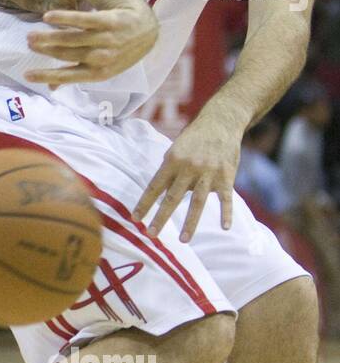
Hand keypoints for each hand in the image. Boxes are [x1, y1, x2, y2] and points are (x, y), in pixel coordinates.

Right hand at [26, 1, 157, 87]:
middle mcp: (104, 58)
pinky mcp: (110, 20)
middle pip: (67, 54)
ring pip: (73, 38)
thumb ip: (76, 75)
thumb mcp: (102, 69)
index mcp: (100, 73)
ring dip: (50, 36)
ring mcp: (108, 39)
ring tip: (32, 35)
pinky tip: (48, 17)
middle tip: (28, 44)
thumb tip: (52, 89)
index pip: (68, 76)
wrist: (146, 30)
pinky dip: (64, 18)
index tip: (26, 75)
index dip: (46, 76)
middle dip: (46, 50)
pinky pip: (84, 19)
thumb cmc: (119, 52)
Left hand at [132, 113, 240, 241]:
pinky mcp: (226, 177)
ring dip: (190, 222)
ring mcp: (209, 174)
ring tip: (183, 240)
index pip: (155, 186)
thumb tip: (157, 191)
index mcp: (173, 161)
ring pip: (198, 202)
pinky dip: (227, 213)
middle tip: (152, 235)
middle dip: (161, 217)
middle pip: (173, 197)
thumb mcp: (175, 148)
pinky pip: (226, 199)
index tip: (135, 219)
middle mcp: (189, 168)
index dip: (144, 203)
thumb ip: (168, 169)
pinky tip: (225, 227)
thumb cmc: (194, 138)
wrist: (221, 122)